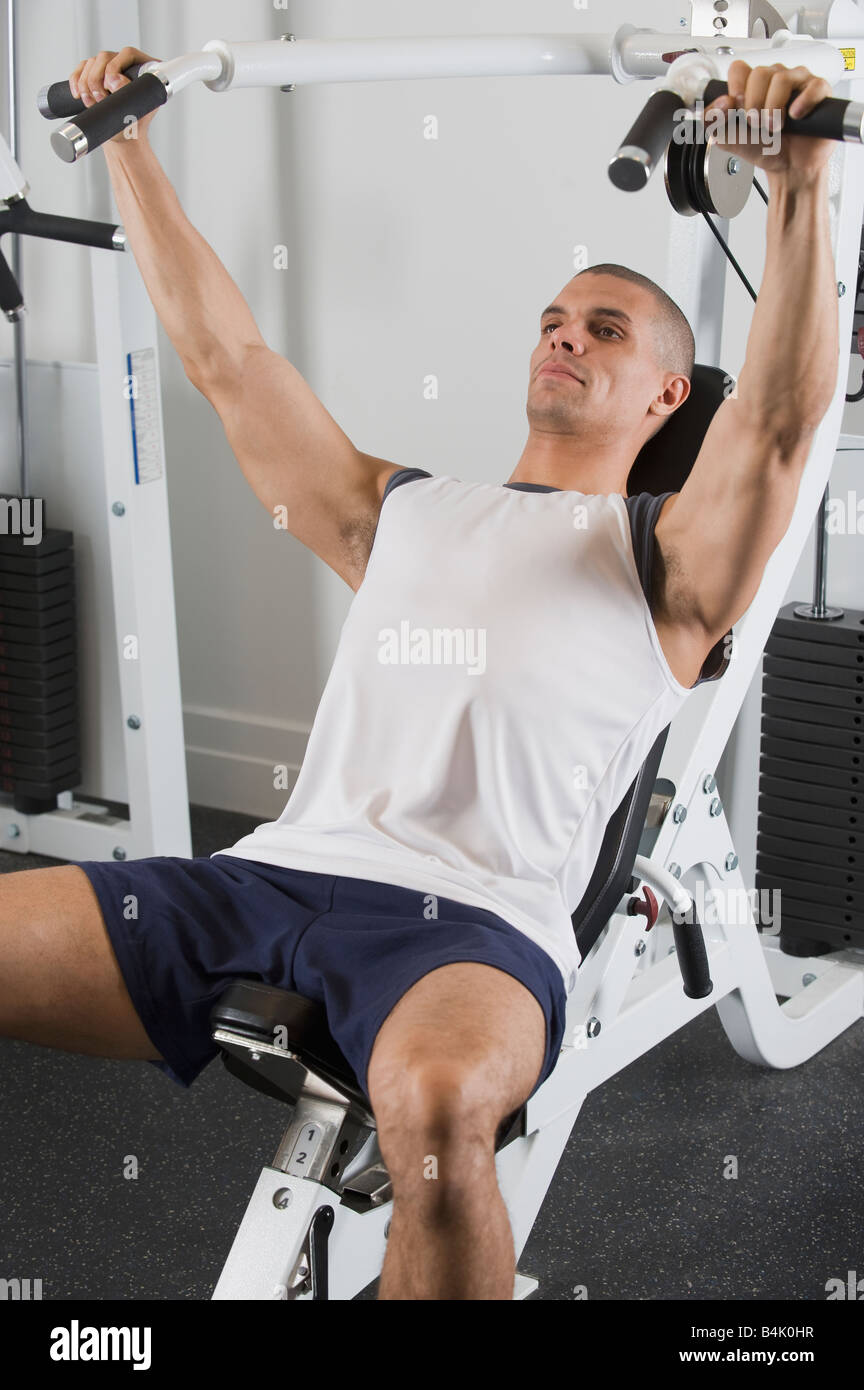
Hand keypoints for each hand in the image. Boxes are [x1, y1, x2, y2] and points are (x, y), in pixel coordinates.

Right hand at [69, 46, 161, 145]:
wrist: (123, 136)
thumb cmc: (133, 126)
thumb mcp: (134, 113)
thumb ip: (128, 95)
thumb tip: (114, 79)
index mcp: (144, 71)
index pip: (128, 54)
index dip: (116, 66)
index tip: (110, 86)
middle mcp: (126, 65)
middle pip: (105, 57)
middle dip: (96, 79)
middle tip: (99, 100)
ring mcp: (109, 67)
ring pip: (91, 63)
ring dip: (86, 83)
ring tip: (90, 104)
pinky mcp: (94, 73)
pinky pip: (80, 69)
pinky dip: (75, 81)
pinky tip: (77, 94)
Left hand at [705, 60, 834, 181]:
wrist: (788, 167)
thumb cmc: (765, 148)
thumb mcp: (731, 139)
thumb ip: (715, 124)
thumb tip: (718, 106)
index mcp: (753, 84)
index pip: (739, 69)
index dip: (736, 89)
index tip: (738, 110)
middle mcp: (775, 78)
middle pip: (760, 73)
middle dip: (754, 104)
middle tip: (758, 125)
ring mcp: (798, 81)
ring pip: (782, 78)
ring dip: (774, 108)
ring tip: (775, 127)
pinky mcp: (818, 90)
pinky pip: (812, 86)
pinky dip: (802, 102)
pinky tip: (795, 116)